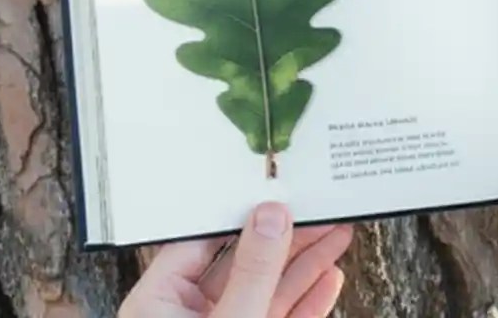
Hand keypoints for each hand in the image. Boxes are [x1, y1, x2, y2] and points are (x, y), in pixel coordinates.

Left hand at [119, 202, 353, 317]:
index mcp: (158, 304)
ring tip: (339, 233)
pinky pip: (281, 317)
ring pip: (268, 290)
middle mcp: (186, 316)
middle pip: (244, 263)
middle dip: (288, 237)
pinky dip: (307, 300)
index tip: (279, 191)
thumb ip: (253, 272)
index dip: (244, 214)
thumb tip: (271, 216)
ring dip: (306, 264)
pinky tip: (330, 277)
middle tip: (322, 209)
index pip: (202, 242)